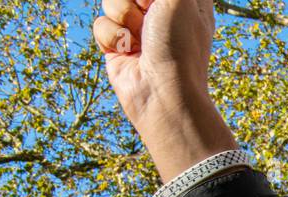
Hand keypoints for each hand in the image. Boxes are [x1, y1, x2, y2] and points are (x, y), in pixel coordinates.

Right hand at [93, 0, 237, 181]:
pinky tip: (129, 52)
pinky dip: (113, 37)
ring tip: (140, 36)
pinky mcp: (118, 45)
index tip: (151, 2)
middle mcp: (161, 12)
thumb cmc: (179, 46)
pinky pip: (101, 23)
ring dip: (123, 14)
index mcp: (186, 0)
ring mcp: (138, 28)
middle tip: (148, 9)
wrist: (162, 96)